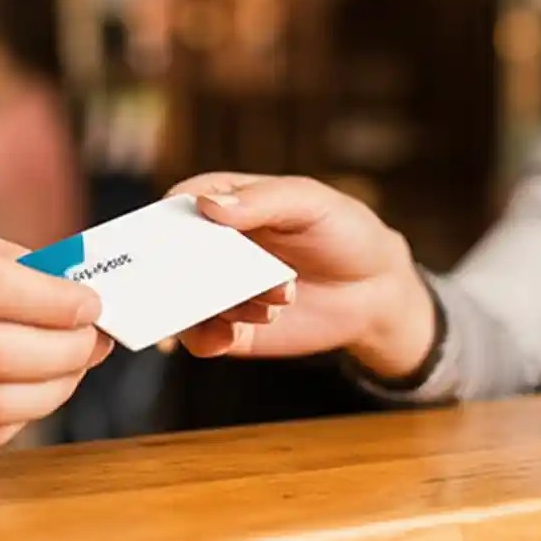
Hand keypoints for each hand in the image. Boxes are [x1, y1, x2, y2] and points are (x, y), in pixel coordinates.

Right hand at [166, 174, 436, 379]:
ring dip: (216, 305)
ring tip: (273, 301)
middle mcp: (213, 247)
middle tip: (206, 280)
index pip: (177, 205)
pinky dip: (206, 339)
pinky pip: (199, 337)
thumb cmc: (345, 232)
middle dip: (177, 274)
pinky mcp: (231, 327)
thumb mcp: (311, 203)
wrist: (377, 290)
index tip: (169, 241)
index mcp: (226, 202)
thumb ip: (263, 201)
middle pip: (168, 258)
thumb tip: (209, 206)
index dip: (163, 222)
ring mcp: (219, 288)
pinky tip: (234, 334)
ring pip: (183, 301)